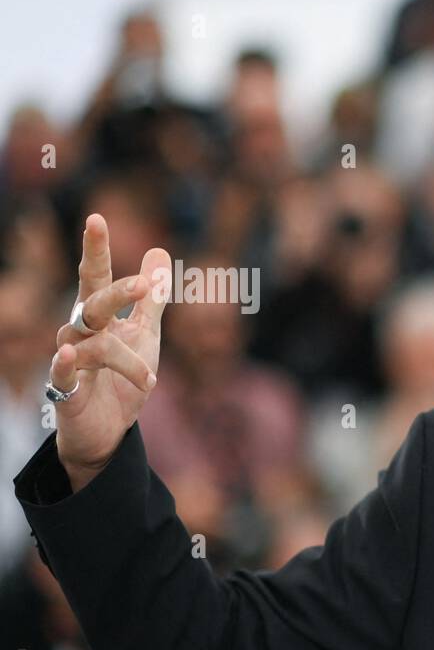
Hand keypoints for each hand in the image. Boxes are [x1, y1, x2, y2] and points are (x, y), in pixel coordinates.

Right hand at [49, 213, 171, 490]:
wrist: (109, 430)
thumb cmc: (122, 377)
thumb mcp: (144, 334)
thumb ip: (151, 298)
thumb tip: (158, 251)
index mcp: (98, 317)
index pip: (95, 277)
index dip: (96, 249)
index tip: (96, 219)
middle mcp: (78, 332)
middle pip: (92, 303)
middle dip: (117, 291)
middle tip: (146, 285)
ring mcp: (69, 360)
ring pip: (94, 343)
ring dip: (129, 360)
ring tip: (152, 379)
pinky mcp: (64, 390)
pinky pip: (59, 372)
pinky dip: (63, 362)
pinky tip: (67, 353)